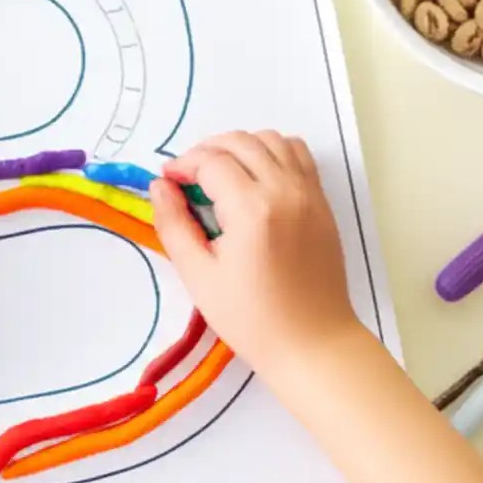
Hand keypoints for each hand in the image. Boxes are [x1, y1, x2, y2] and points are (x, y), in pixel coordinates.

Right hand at [149, 131, 358, 373]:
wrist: (313, 343)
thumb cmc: (251, 318)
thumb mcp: (199, 276)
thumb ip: (174, 224)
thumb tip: (160, 186)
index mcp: (252, 209)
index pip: (211, 162)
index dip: (183, 165)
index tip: (167, 181)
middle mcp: (284, 190)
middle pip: (241, 142)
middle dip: (207, 150)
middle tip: (187, 175)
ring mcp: (309, 193)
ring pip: (272, 139)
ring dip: (241, 146)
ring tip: (221, 171)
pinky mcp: (322, 202)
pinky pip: (298, 154)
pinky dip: (273, 151)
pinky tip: (256, 176)